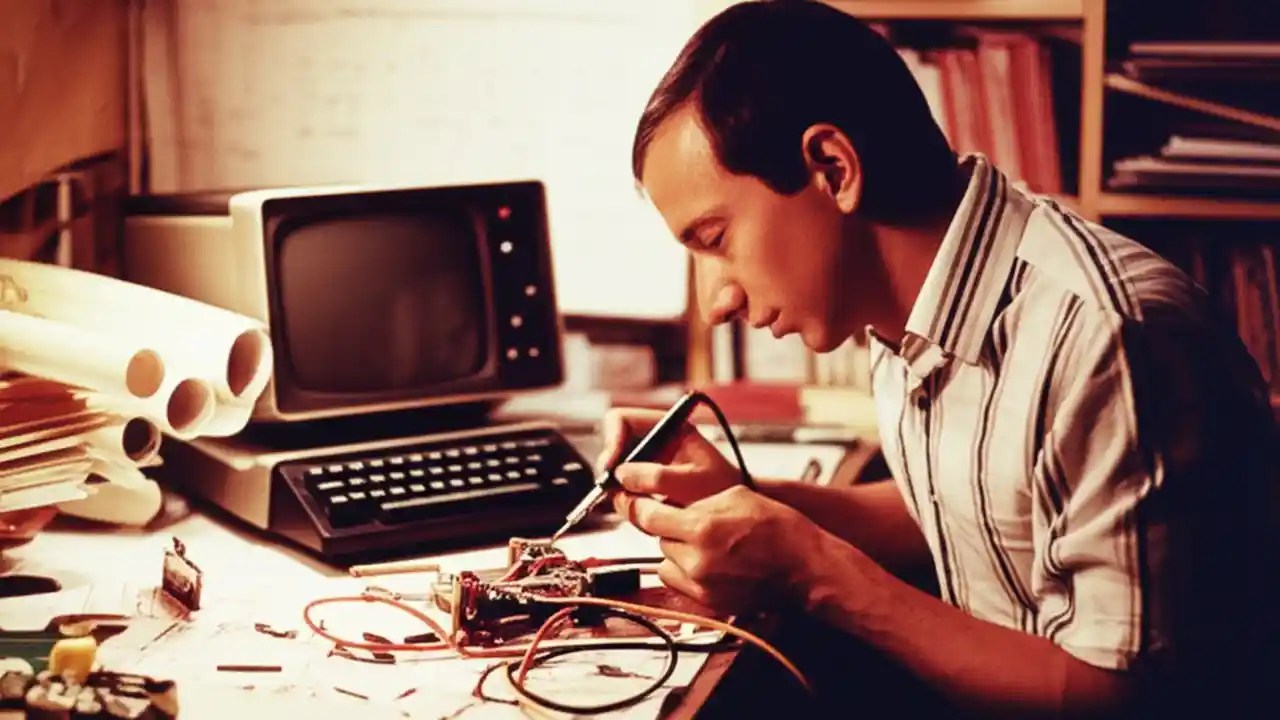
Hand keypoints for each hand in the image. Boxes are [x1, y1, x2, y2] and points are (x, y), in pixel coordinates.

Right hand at [597, 407, 740, 507]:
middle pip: (612, 450)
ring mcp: (646, 466)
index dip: (611, 440)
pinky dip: (630, 508)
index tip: (612, 466)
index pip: (620, 420)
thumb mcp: (693, 482)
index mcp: (667, 427)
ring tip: (648, 510)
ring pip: (615, 477)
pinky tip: (651, 518)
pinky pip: (623, 495)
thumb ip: (657, 477)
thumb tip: (620, 475)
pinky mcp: (644, 487)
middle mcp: (653, 443)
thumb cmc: (724, 492)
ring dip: (623, 496)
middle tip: (622, 496)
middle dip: (614, 475)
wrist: (735, 514)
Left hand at [615, 485, 835, 613]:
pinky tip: (706, 560)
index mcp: (701, 527)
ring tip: (702, 542)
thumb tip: (664, 499)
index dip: (632, 504)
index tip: (624, 497)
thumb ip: (694, 500)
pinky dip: (684, 570)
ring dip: (675, 549)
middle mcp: (696, 559)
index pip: (646, 515)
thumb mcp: (734, 496)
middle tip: (687, 519)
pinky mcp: (708, 601)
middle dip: (666, 526)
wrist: (805, 567)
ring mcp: (701, 584)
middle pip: (656, 537)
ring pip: (665, 560)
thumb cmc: (778, 528)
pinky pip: (678, 581)